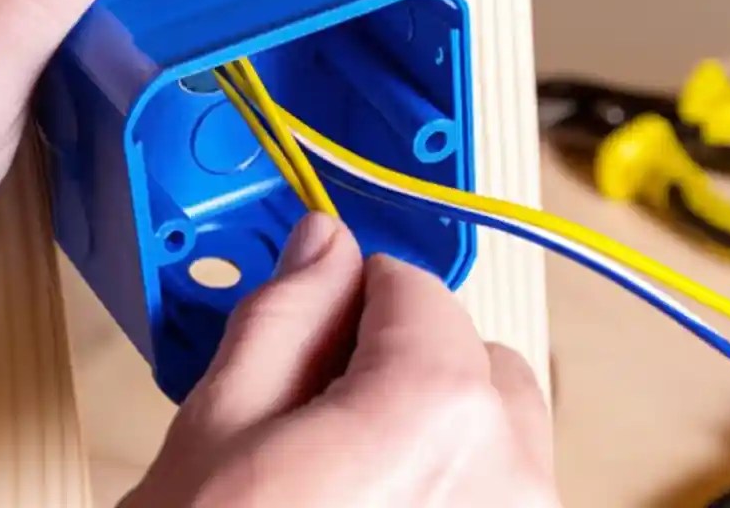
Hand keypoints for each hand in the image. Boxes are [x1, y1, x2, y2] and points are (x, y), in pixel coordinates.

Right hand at [123, 214, 559, 506]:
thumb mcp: (218, 431)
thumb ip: (285, 316)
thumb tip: (321, 246)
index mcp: (436, 412)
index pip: (416, 288)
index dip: (352, 297)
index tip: (318, 318)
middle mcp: (510, 476)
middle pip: (473, 357)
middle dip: (402, 363)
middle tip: (316, 410)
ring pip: (498, 431)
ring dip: (433, 428)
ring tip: (341, 480)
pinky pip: (503, 494)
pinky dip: (453, 487)